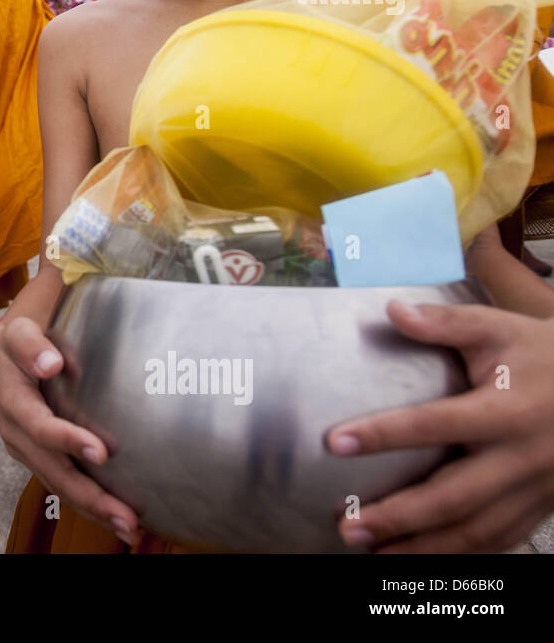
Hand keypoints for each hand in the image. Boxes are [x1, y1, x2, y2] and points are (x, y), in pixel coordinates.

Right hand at [0, 315, 137, 543]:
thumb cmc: (15, 342)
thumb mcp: (18, 331)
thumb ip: (32, 344)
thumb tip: (51, 364)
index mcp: (12, 403)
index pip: (41, 427)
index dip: (68, 441)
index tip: (102, 452)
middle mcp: (16, 435)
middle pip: (53, 471)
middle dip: (90, 498)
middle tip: (127, 518)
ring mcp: (27, 451)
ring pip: (59, 486)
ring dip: (94, 510)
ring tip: (130, 529)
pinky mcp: (39, 458)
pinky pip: (62, 485)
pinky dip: (88, 505)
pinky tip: (115, 518)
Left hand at [328, 300, 553, 552]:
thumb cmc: (544, 354)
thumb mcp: (500, 328)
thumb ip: (446, 323)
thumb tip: (394, 311)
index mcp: (508, 410)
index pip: (436, 425)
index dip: (384, 434)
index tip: (335, 442)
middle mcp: (523, 457)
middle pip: (455, 497)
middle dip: (400, 516)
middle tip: (348, 526)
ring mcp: (538, 489)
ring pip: (478, 531)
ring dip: (424, 547)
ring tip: (373, 552)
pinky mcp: (543, 506)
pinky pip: (501, 540)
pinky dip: (460, 555)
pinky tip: (421, 557)